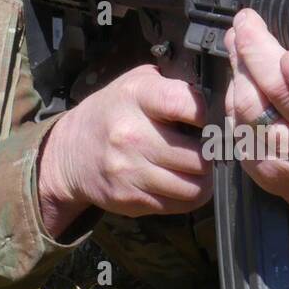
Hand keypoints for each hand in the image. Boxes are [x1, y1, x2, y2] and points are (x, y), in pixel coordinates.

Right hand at [38, 64, 211, 233]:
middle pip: (198, 156)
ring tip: (198, 168)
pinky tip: (181, 181)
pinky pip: (180, 205)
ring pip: (195, 187)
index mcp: (136, 97)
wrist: (70, 152)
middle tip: (208, 149)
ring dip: (204, 179)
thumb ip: (173, 84)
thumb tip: (218, 98)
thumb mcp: (136, 83)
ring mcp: (130, 171)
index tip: (207, 120)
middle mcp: (131, 135)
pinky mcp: (131, 200)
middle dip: (209, 154)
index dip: (207, 114)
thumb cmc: (114, 112)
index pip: (186, 104)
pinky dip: (188, 196)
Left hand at [223, 8, 288, 236]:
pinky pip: (236, 123)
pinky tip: (238, 73)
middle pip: (279, 99)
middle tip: (247, 22)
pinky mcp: (259, 169)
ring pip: (248, 109)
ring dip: (238, 68)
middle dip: (256, 53)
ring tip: (237, 39)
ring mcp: (286, 162)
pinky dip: (232, 93)